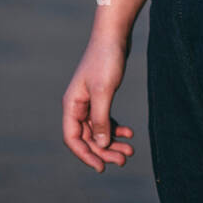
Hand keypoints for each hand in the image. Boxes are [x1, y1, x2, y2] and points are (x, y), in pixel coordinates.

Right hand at [62, 35, 133, 171]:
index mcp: (72, 104)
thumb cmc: (106, 59)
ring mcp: (89, 101)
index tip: (102, 168)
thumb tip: (100, 145)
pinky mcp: (101, 96)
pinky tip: (129, 133)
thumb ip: (100, 119)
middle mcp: (77, 105)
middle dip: (104, 151)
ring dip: (112, 142)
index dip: (85, 155)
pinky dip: (116, 128)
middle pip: (87, 138)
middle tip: (124, 160)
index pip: (72, 138)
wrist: (114, 34)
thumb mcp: (104, 91)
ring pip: (98, 131)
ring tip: (130, 151)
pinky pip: (105, 120)